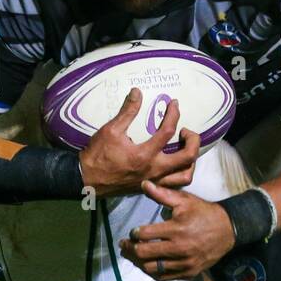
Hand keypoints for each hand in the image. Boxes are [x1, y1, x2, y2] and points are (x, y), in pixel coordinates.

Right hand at [78, 88, 200, 197]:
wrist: (87, 180)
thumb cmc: (98, 155)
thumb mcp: (110, 130)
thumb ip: (127, 112)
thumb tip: (137, 92)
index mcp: (145, 155)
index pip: (168, 131)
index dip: (174, 114)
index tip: (174, 104)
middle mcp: (155, 170)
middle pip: (188, 157)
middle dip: (193, 140)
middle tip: (185, 131)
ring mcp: (155, 181)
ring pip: (186, 176)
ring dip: (191, 161)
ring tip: (185, 149)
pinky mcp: (152, 188)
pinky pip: (175, 186)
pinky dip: (180, 174)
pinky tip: (175, 164)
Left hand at [119, 181, 235, 280]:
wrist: (228, 229)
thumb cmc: (204, 213)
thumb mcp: (184, 200)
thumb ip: (162, 194)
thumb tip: (143, 184)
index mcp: (176, 229)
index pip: (144, 235)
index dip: (134, 234)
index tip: (133, 232)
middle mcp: (179, 248)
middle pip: (144, 254)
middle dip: (130, 249)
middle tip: (124, 245)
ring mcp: (184, 262)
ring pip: (151, 268)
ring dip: (138, 262)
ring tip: (133, 255)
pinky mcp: (189, 271)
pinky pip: (164, 277)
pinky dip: (152, 272)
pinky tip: (147, 265)